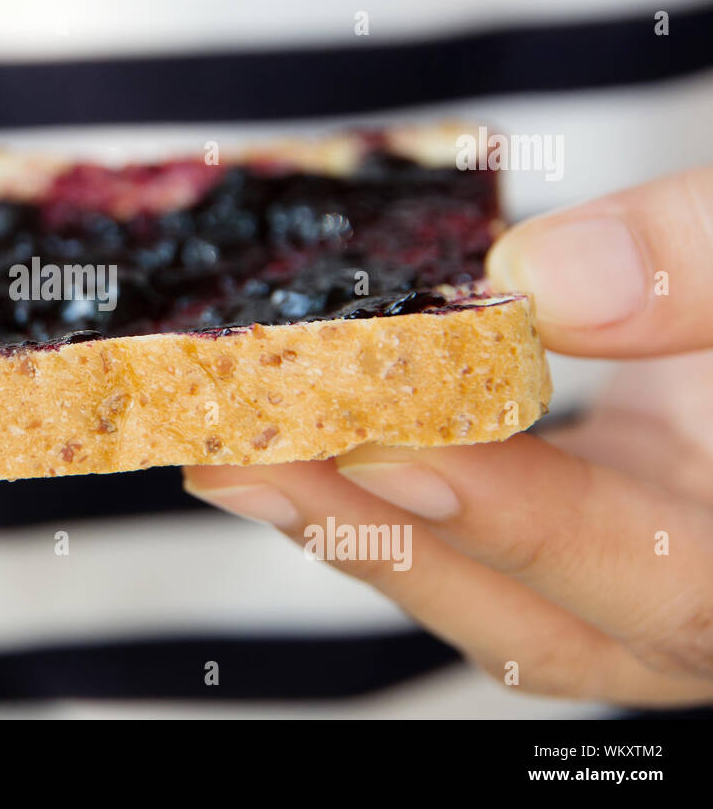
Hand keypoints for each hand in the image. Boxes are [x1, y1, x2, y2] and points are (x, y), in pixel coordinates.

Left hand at [185, 167, 712, 706]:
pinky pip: (485, 546)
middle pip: (543, 619)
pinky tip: (305, 446)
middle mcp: (705, 589)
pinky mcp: (604, 528)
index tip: (390, 444)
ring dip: (359, 530)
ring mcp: (651, 571)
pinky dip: (389, 500)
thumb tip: (536, 279)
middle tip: (243, 458)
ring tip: (233, 456)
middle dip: (385, 540)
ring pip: (497, 597)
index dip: (527, 521)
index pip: (663, 573)